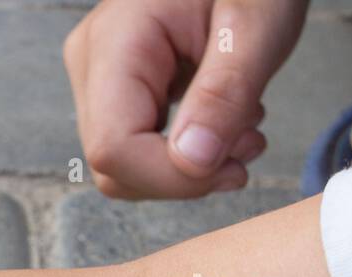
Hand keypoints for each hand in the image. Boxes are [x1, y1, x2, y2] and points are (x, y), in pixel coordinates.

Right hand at [63, 0, 306, 198]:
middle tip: (248, 148)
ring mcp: (98, 78)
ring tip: (244, 132)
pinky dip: (182, 154)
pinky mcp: (117, 89)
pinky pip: (136, 146)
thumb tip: (192, 162)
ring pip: (122, 165)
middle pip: (113, 164)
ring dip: (187, 169)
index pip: (113, 147)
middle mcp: (92, 64)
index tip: (232, 166)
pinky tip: (223, 126)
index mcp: (116, 42)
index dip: (170, 176)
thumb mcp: (259, 25)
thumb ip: (224, 95)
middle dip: (183, 176)